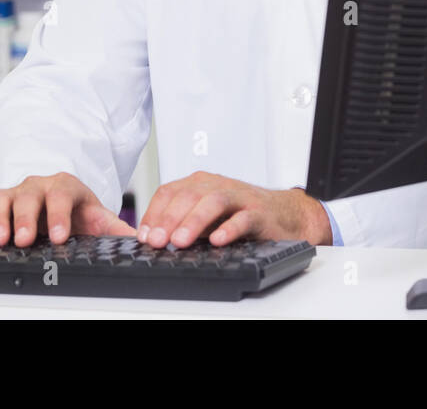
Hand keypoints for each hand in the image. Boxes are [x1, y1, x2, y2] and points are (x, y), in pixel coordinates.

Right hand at [0, 172, 135, 246]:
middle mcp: (38, 186)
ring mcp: (16, 194)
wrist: (60, 206)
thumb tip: (141, 241)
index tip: (59, 237)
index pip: (62, 195)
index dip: (59, 215)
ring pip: (2, 199)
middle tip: (25, 240)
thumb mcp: (98, 219)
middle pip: (29, 196)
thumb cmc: (79, 213)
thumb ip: (116, 230)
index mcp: (66, 187)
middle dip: (26, 218)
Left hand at [137, 171, 331, 248]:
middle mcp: (217, 186)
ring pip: (213, 202)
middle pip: (188, 195)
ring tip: (180, 241)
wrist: (282, 214)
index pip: (169, 192)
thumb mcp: (205, 217)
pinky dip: (229, 229)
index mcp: (199, 183)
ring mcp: (239, 197)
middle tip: (157, 241)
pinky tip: (218, 241)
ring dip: (194, 221)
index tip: (144, 236)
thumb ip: (181, 223)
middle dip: (169, 219)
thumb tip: (151, 238)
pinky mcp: (259, 213)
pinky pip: (243, 218)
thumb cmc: (238, 214)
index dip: (154, 213)